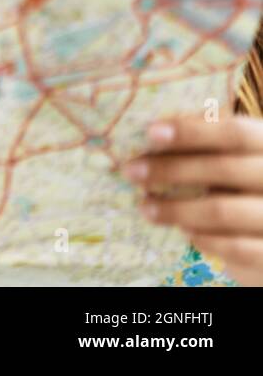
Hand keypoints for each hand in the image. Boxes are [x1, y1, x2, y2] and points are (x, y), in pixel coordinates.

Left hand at [126, 114, 262, 285]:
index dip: (193, 131)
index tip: (151, 132)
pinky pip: (234, 246)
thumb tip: (154, 133)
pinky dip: (203, 238)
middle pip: (223, 169)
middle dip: (171, 169)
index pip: (235, 132)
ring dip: (176, 209)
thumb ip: (206, 144)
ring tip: (145, 207)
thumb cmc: (246, 184)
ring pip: (222, 210)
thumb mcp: (234, 157)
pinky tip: (184, 231)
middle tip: (132, 171)